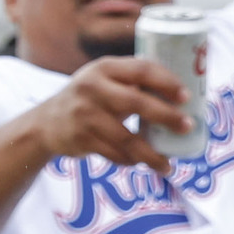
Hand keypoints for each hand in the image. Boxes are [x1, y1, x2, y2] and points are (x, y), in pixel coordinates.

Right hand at [30, 55, 189, 172]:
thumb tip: (185, 97)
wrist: (47, 122)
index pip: (141, 69)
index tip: (187, 96)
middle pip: (136, 102)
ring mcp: (85, 114)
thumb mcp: (105, 80)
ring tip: (168, 165)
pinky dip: (131, 161)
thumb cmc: (90, 99)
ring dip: (151, 154)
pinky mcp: (81, 138)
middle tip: (187, 126)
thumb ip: (134, 83)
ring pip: (127, 138)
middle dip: (166, 116)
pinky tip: (141, 163)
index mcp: (104, 68)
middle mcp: (92, 88)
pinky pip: (114, 154)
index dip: (167, 82)